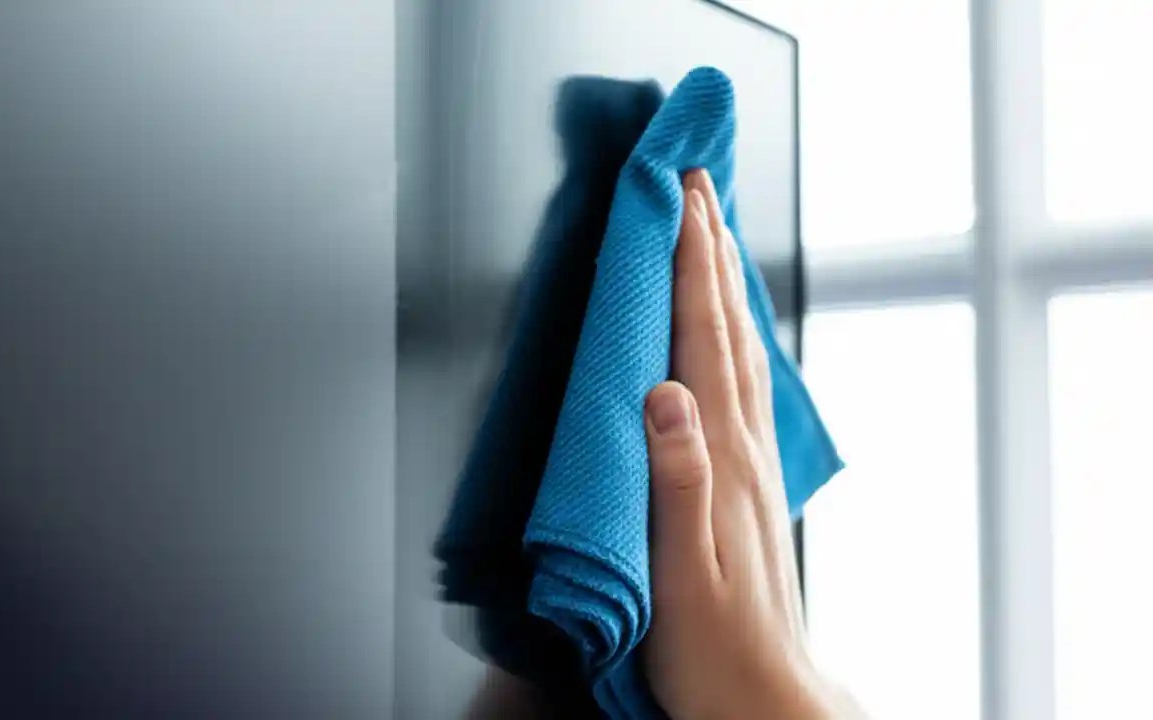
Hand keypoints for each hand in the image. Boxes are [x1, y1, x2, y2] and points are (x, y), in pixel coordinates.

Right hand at [641, 170, 859, 719]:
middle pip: (729, 325)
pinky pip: (742, 380)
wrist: (760, 690)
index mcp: (718, 456)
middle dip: (713, 247)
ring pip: (740, 346)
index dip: (692, 263)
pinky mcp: (748, 479)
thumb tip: (663, 391)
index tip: (682, 198)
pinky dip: (732, 332)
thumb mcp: (676, 567)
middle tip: (701, 183)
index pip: (703, 337)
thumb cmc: (708, 640)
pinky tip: (726, 329)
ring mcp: (751, 460)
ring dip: (726, 280)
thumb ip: (673, 478)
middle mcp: (742, 445)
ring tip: (714, 231)